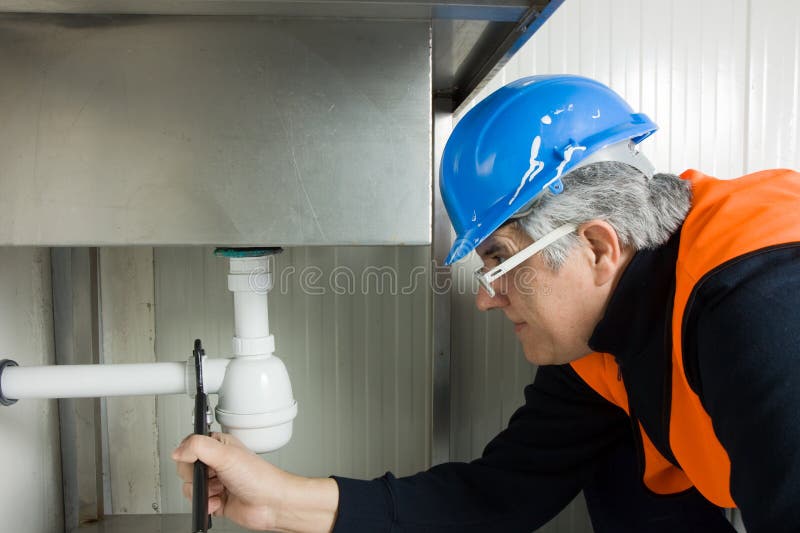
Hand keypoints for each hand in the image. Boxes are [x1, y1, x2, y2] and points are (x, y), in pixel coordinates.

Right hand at [172, 432, 338, 531]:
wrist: (271, 504)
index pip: (189, 446)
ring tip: (219, 490)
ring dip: (203, 492)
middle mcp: (216, 463)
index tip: (197, 462)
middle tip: (211, 476)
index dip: (188, 455)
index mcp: (218, 446)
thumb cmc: (259, 477)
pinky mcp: (216, 500)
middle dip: (196, 477)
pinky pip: (199, 503)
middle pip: (186, 469)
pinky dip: (206, 505)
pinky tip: (219, 502)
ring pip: (190, 488)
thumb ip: (199, 447)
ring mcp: (216, 482)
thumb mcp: (226, 455)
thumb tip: (178, 450)